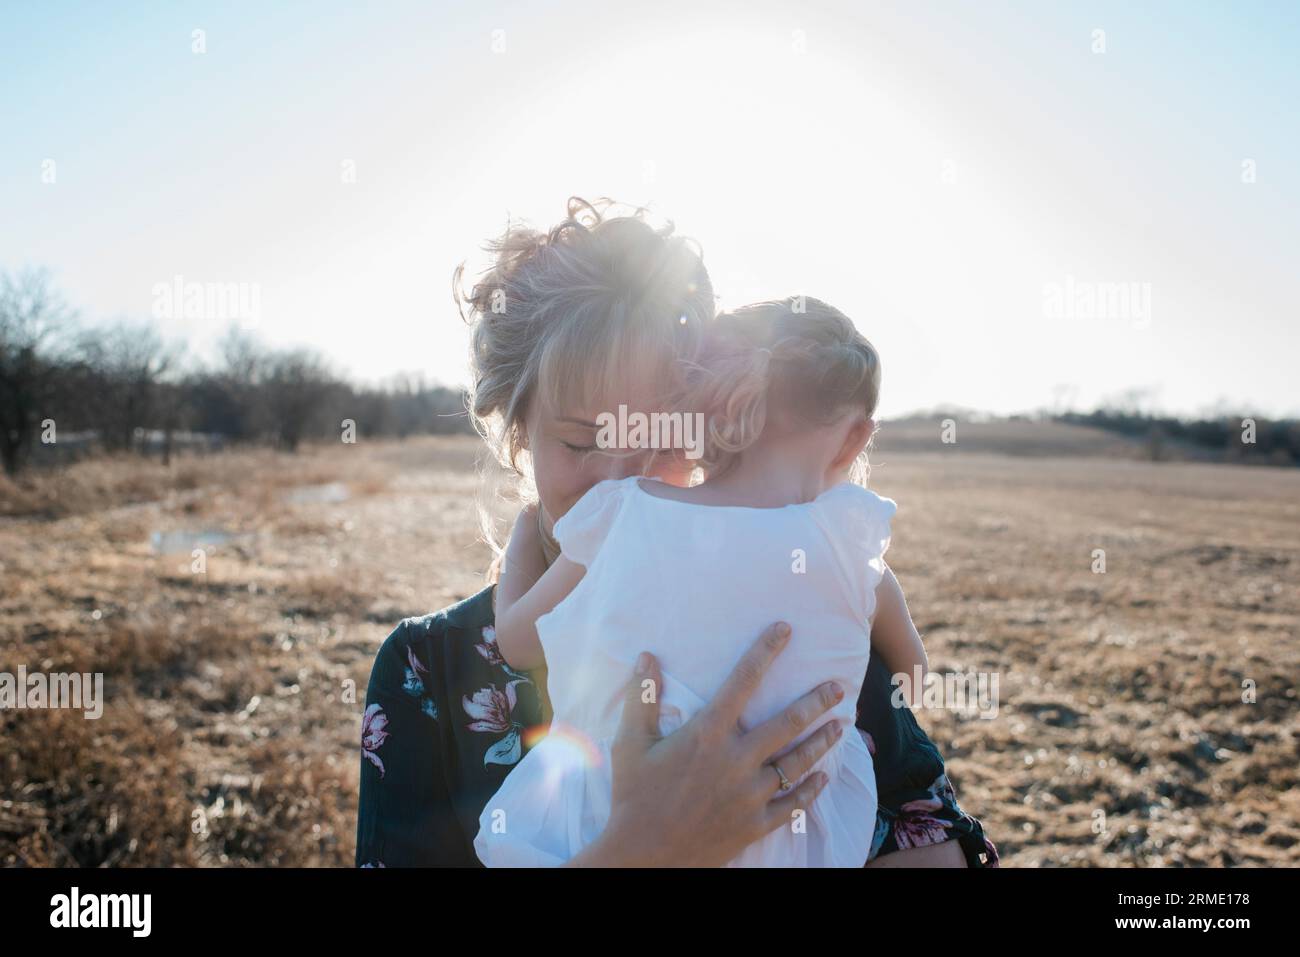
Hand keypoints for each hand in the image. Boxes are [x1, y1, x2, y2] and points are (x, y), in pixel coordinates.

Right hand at [570, 622, 844, 866]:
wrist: (644, 854)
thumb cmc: (633, 795)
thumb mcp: (629, 743)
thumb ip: (641, 698)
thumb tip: (646, 657)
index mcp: (707, 734)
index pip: (742, 681)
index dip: (765, 651)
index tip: (785, 630)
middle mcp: (736, 759)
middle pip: (787, 722)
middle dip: (817, 701)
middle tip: (839, 686)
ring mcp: (750, 794)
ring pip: (798, 762)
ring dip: (823, 741)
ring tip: (842, 725)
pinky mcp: (755, 823)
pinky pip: (793, 804)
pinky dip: (811, 790)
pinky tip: (823, 778)